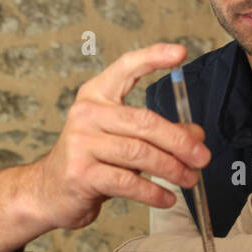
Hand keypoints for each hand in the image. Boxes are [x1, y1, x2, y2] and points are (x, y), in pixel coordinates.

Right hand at [31, 43, 209, 230]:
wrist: (49, 191)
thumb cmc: (90, 161)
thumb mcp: (123, 140)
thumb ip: (158, 133)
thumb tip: (196, 135)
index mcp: (96, 96)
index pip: (126, 68)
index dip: (153, 57)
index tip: (181, 53)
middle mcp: (86, 114)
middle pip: (144, 122)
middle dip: (179, 141)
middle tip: (202, 157)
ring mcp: (81, 144)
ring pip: (140, 154)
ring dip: (171, 169)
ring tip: (189, 180)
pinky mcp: (82, 174)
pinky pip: (128, 182)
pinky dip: (153, 192)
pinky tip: (167, 197)